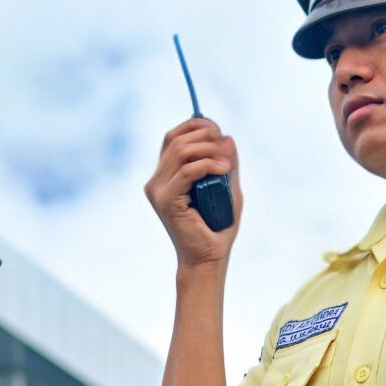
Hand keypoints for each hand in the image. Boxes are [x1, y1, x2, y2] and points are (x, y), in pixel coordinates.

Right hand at [144, 118, 242, 267]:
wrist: (208, 258)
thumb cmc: (217, 227)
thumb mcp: (227, 188)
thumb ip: (226, 164)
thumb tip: (228, 137)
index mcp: (165, 175)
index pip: (173, 137)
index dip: (195, 126)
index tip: (218, 131)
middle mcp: (156, 181)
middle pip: (176, 140)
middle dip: (205, 136)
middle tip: (227, 147)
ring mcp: (158, 190)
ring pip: (181, 152)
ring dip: (209, 150)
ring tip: (228, 162)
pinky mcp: (165, 200)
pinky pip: (187, 171)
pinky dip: (208, 165)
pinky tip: (224, 169)